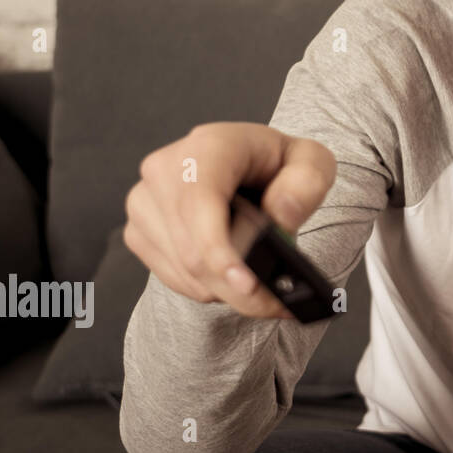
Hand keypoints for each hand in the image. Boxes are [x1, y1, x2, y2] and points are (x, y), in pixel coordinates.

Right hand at [123, 122, 336, 318]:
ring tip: (264, 290)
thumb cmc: (279, 163)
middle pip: (193, 248)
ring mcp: (145, 201)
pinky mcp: (139, 230)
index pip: (200, 201)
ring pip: (183, 270)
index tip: (249, 284)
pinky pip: (172, 276)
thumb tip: (282, 214)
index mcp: (208, 146)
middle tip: (278, 306)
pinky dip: (206, 287)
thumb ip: (307, 183)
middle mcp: (165, 169)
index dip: (219, 247)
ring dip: (225, 290)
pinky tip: (234, 277)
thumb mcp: (313, 161)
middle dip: (237, 286)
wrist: (249, 165)